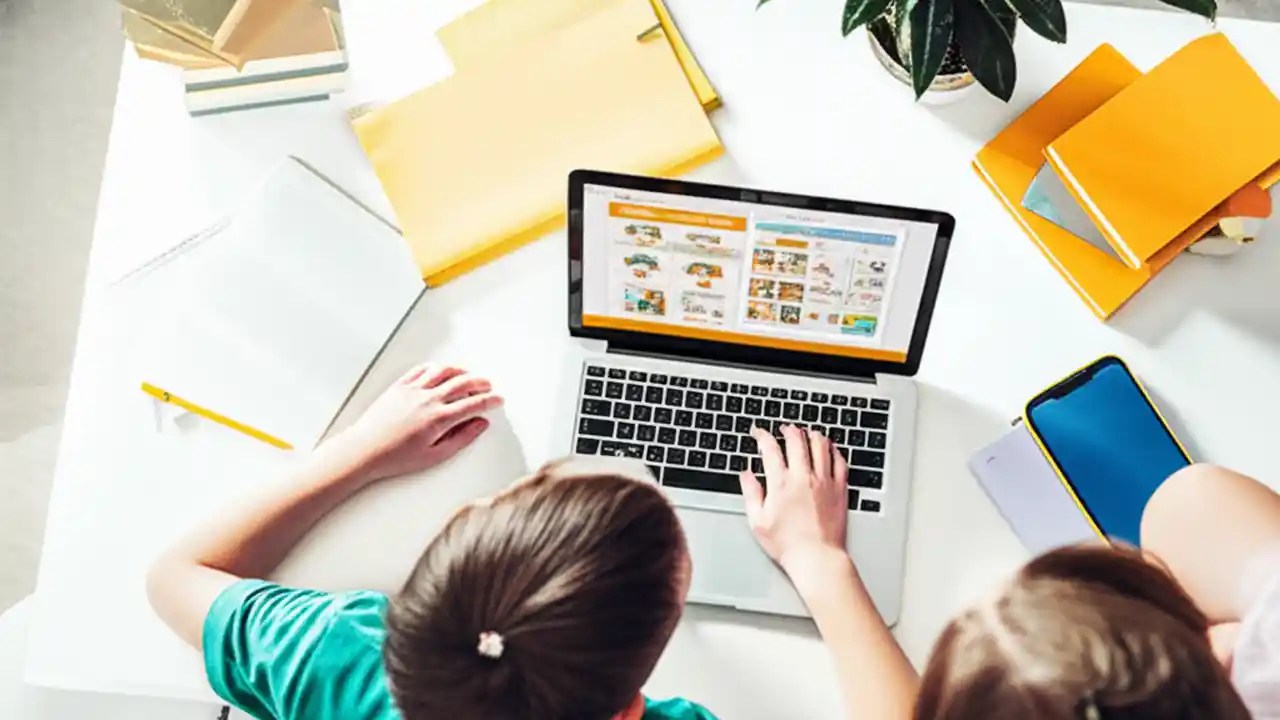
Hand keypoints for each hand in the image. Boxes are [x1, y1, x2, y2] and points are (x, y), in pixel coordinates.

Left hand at [325, 363, 502, 482]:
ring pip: (443, 371)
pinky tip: (442, 371)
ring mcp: (412, 389)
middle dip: (480, 382)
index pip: (473, 403)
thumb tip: (480, 424)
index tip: (498, 399)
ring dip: (460, 371)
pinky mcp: (399, 386)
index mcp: (438, 418)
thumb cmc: (396, 457)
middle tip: (488, 386)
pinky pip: (422, 369)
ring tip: (468, 375)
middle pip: (462, 382)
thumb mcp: (435, 456)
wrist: (364, 450)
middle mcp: (427, 399)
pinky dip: (436, 367)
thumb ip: (462, 438)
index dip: (490, 400)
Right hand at [739, 425, 849, 575]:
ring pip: (820, 445)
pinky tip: (830, 448)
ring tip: (807, 432)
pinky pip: (839, 461)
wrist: (816, 558)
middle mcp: (803, 477)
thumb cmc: (787, 544)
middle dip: (788, 430)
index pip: (770, 448)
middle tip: (784, 429)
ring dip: (812, 434)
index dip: (763, 436)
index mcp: (781, 483)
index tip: (759, 433)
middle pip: (797, 440)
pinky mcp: (840, 489)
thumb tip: (746, 474)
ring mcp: (824, 481)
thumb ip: (751, 493)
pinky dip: (833, 450)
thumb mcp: (757, 521)